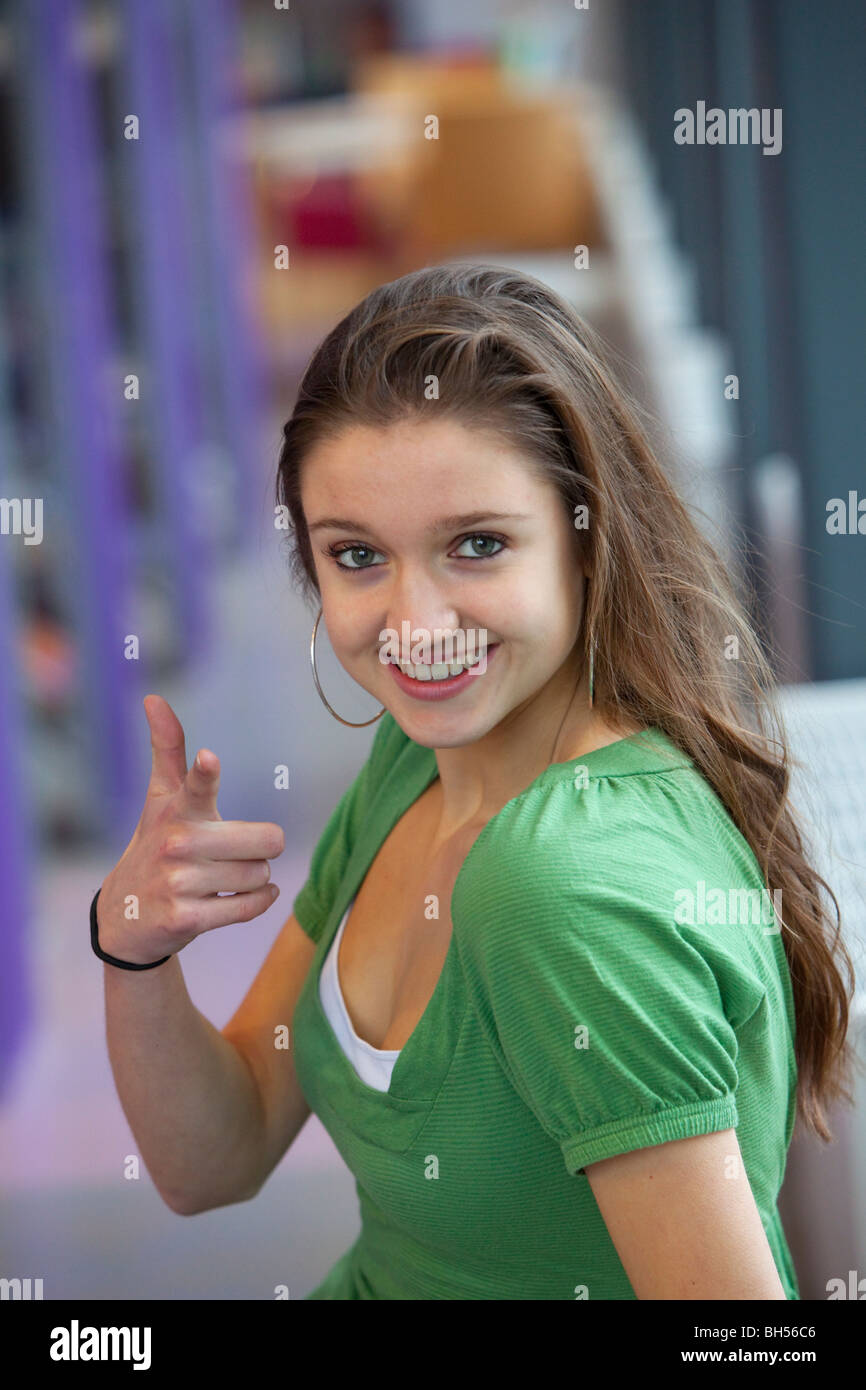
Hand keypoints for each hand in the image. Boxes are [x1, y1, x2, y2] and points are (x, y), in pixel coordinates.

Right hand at [96, 694, 284, 964]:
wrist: (126, 918)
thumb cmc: (154, 847)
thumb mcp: (160, 800)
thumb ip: (167, 750)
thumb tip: (154, 698)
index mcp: (176, 811)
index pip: (194, 785)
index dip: (205, 773)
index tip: (209, 759)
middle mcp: (176, 844)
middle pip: (265, 840)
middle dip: (261, 848)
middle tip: (237, 852)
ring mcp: (179, 884)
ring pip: (260, 875)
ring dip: (254, 879)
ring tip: (224, 879)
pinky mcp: (186, 919)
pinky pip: (251, 906)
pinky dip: (259, 901)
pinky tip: (249, 896)